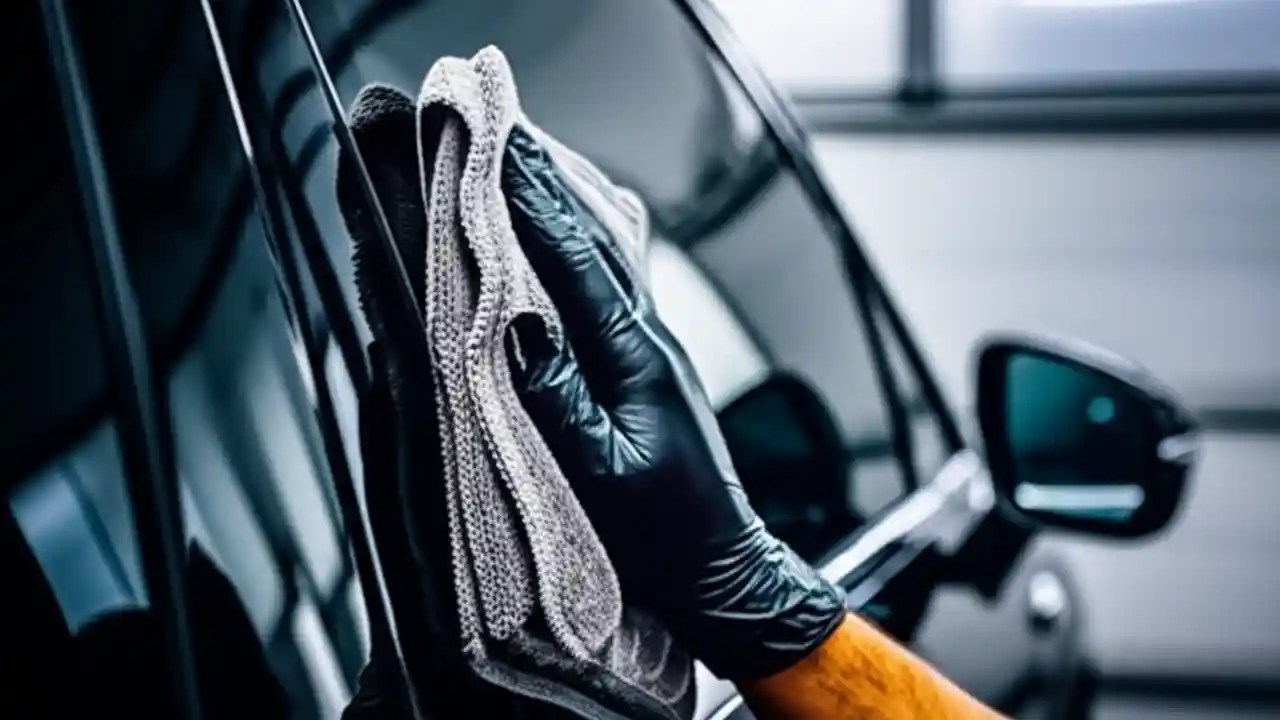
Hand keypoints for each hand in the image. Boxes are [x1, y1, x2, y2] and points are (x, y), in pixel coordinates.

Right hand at [502, 127, 845, 680]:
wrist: (723, 568)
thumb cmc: (666, 534)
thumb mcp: (604, 477)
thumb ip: (561, 401)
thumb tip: (519, 329)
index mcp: (637, 359)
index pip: (577, 267)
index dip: (537, 209)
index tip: (501, 153)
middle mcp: (649, 343)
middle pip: (593, 249)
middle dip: (548, 190)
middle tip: (508, 135)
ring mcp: (654, 355)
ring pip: (605, 264)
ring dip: (565, 213)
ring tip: (531, 169)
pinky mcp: (650, 373)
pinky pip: (610, 293)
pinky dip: (581, 254)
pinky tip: (570, 244)